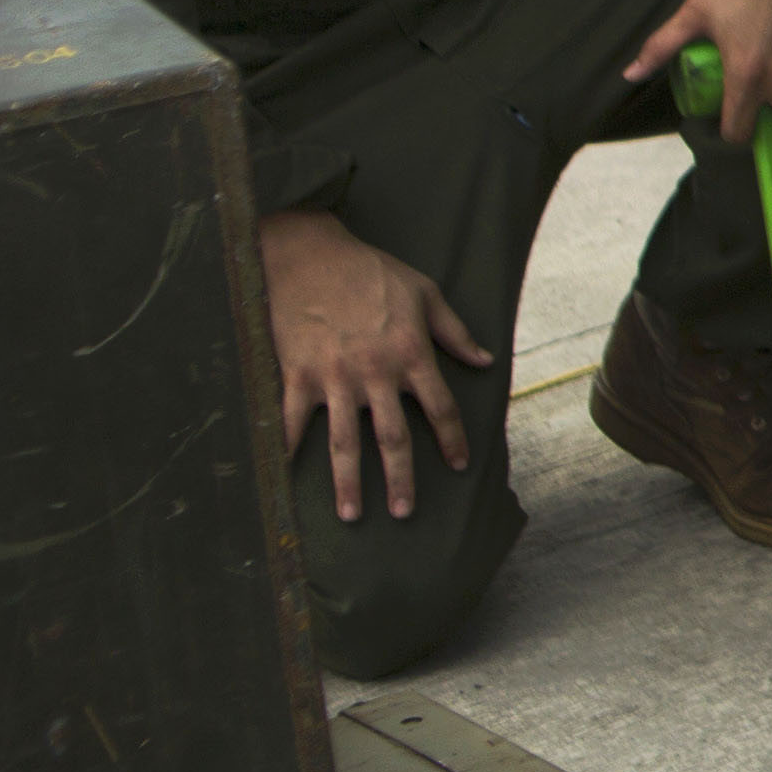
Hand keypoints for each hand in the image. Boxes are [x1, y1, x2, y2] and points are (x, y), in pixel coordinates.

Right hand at [261, 207, 491, 522]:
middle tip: (404, 512)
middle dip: (400, 479)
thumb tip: (486, 361)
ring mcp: (334, 377)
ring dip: (348, 481)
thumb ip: (455, 332)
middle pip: (393, 437)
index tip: (459, 466)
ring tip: (352, 515)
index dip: (452, 440)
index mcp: (411, 355)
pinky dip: (287, 450)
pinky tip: (284, 479)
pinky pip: (292, 421)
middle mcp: (375, 374)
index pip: (441, 408)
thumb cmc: (371, 272)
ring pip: (345, 441)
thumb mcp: (425, 293)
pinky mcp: (297, 374)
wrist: (311, 255)